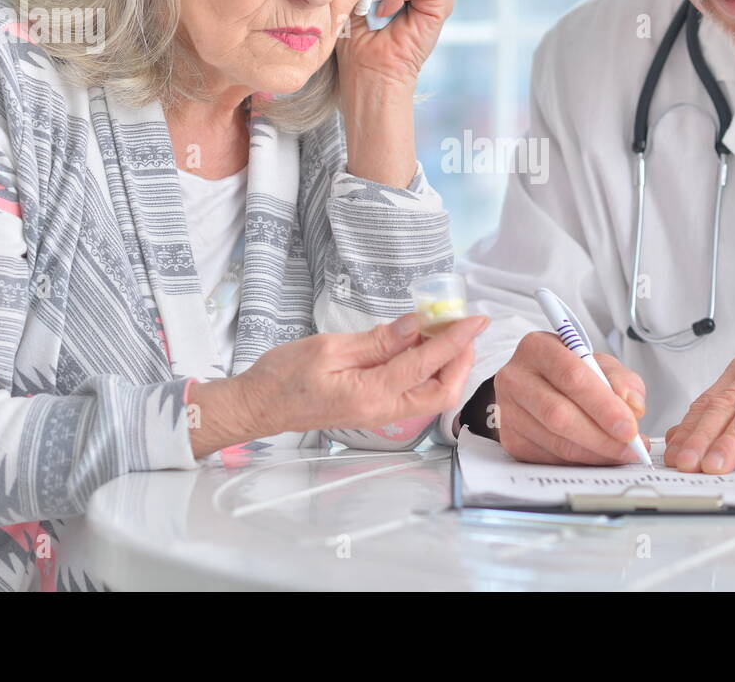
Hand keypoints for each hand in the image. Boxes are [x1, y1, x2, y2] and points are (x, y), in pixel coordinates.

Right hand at [189, 312, 487, 456]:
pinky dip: (426, 370)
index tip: (475, 320)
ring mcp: (380, 414)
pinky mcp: (374, 409)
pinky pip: (413, 393)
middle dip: (460, 360)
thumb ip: (376, 341)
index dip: (455, 341)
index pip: (426, 366)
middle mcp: (382, 411)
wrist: (259, 406)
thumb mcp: (328, 348)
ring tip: (445, 332)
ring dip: (446, 365)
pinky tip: (419, 346)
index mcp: (371, 395)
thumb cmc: (284, 376)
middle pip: (442, 392)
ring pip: (431, 395)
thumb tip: (414, 326)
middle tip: (463, 327)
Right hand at [492, 330, 650, 464]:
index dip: (603, 406)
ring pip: (555, 442)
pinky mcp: (510, 439)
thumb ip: (622, 381)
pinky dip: (581, 463)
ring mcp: (508, 411)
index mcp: (538, 348)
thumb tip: (631, 406)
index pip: (571, 377)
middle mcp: (516, 378)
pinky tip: (598, 456)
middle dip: (602, 437)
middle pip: (559, 414)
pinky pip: (550, 459)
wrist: (539, 385)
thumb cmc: (571, 373)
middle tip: (630, 447)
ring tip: (621, 453)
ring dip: (595, 454)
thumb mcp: (601, 365)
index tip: (629, 426)